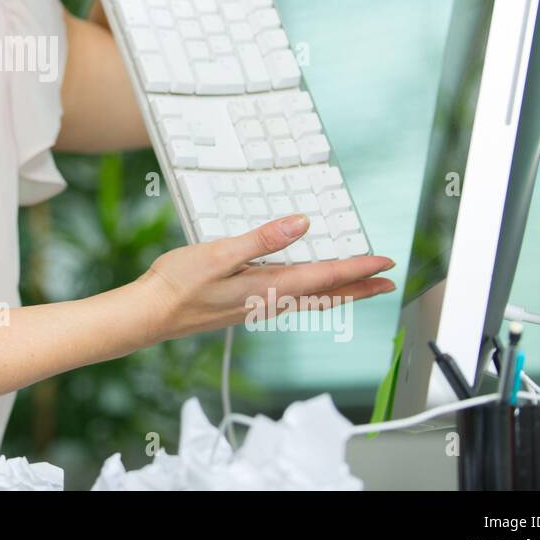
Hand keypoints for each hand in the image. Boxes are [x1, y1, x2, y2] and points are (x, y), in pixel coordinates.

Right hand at [136, 214, 395, 343]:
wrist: (151, 314)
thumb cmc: (179, 284)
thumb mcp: (219, 254)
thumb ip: (262, 240)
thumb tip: (302, 224)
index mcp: (268, 286)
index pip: (324, 277)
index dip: (357, 268)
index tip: (385, 262)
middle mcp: (268, 300)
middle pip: (326, 295)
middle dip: (359, 288)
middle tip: (387, 283)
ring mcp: (257, 306)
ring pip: (311, 299)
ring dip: (338, 291)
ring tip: (358, 286)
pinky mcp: (244, 305)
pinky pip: (291, 299)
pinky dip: (312, 293)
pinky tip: (305, 288)